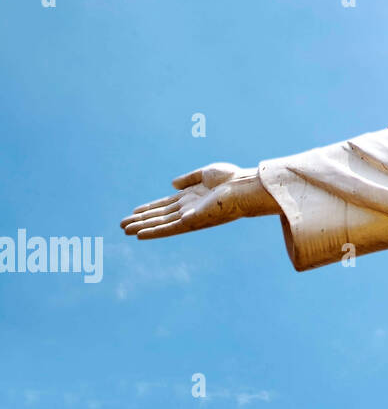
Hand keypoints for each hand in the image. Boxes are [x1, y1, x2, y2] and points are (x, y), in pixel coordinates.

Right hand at [121, 162, 277, 239]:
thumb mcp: (206, 174)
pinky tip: (140, 235)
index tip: (133, 212)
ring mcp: (190, 216)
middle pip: (160, 216)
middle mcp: (189, 208)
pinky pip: (169, 229)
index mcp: (192, 197)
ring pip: (161, 224)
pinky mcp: (192, 222)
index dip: (149, 209)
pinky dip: (154, 232)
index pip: (165, 205)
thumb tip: (172, 184)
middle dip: (141, 220)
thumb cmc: (231, 178)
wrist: (244, 186)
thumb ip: (188, 179)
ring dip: (142, 227)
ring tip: (124, 231)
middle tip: (121, 226)